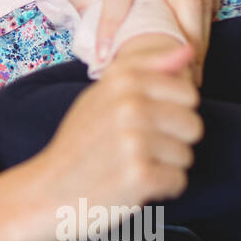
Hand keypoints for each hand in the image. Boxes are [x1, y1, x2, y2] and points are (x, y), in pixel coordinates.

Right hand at [10, 42, 202, 233]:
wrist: (48, 190)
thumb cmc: (81, 142)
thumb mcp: (104, 95)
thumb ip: (147, 69)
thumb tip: (189, 50)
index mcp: (121, 80)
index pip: (187, 93)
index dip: (171, 113)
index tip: (143, 124)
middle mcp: (129, 105)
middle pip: (192, 125)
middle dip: (172, 142)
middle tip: (136, 149)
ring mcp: (133, 140)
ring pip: (186, 155)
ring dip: (163, 167)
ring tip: (129, 166)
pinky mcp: (139, 175)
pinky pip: (178, 181)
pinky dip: (159, 189)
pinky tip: (131, 184)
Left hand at [64, 0, 220, 83]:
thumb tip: (84, 17)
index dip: (113, 27)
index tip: (106, 58)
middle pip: (183, 6)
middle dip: (181, 47)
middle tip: (174, 83)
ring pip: (204, 5)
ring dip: (200, 43)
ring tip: (191, 76)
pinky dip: (208, 23)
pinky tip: (199, 47)